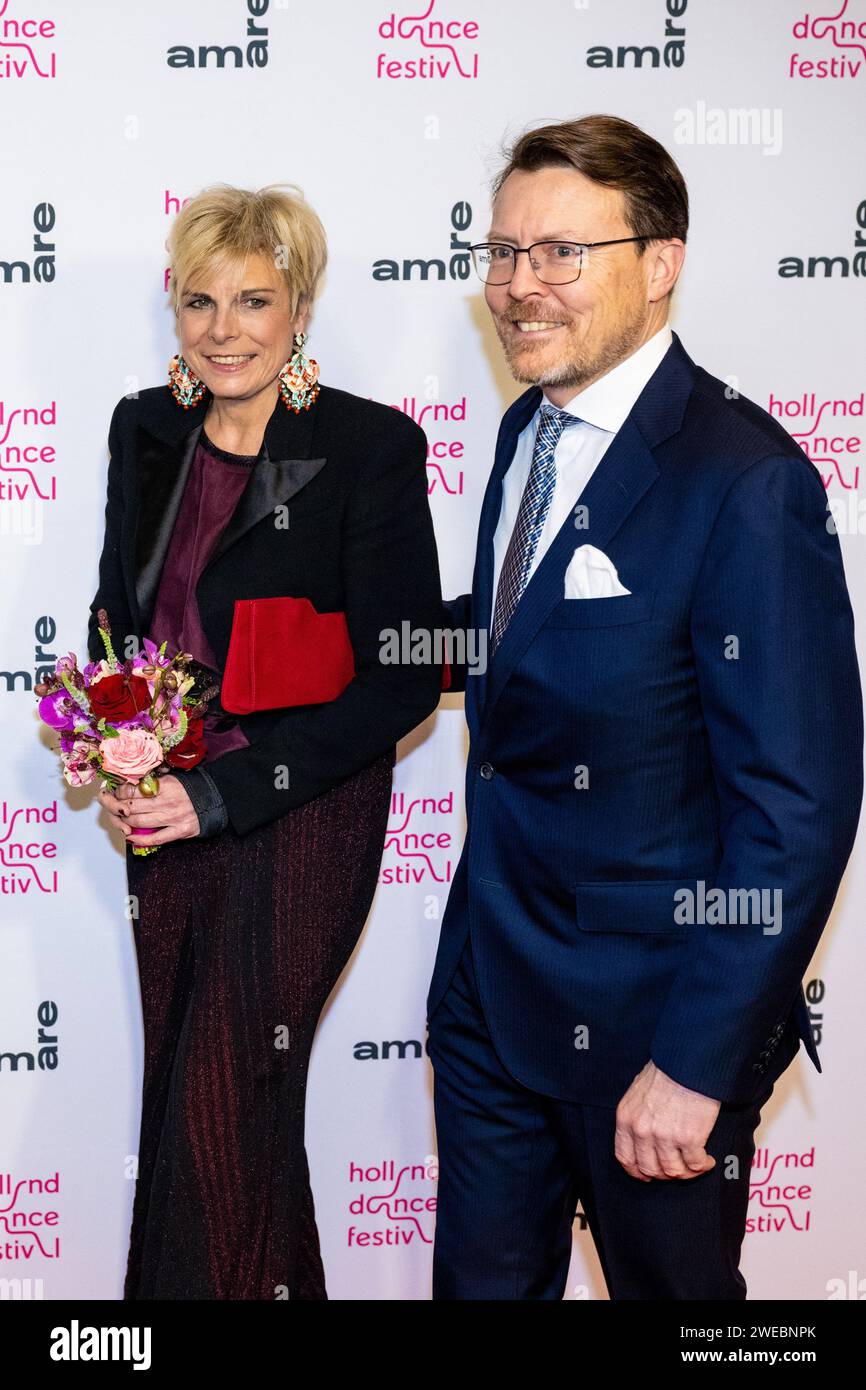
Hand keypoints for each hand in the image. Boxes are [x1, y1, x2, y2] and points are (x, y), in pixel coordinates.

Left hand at [97, 774, 199, 846]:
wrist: (219, 798)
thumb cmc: (194, 787)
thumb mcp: (174, 776)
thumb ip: (156, 778)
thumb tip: (134, 778)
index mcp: (166, 785)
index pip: (132, 790)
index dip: (119, 793)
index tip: (116, 793)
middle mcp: (168, 801)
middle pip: (132, 807)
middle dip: (119, 809)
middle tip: (114, 808)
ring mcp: (174, 818)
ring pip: (140, 823)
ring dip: (126, 823)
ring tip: (122, 821)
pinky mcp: (181, 831)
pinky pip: (156, 838)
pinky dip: (141, 840)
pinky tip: (132, 838)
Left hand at [614, 1061, 720, 1181]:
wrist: (688, 1062)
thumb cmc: (666, 1071)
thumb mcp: (638, 1090)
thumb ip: (636, 1115)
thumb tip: (642, 1135)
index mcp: (626, 1119)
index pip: (625, 1157)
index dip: (637, 1171)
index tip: (648, 1175)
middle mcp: (642, 1131)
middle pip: (650, 1169)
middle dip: (665, 1174)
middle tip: (677, 1169)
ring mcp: (665, 1137)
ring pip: (673, 1171)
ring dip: (687, 1172)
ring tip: (696, 1164)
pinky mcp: (689, 1139)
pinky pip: (695, 1165)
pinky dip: (703, 1166)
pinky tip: (707, 1160)